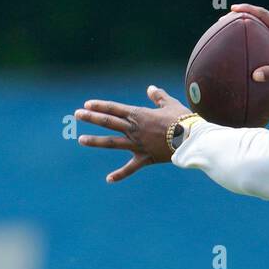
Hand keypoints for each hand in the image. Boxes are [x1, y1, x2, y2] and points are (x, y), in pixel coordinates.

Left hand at [75, 85, 189, 182]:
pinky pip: (131, 168)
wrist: (192, 139)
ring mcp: (138, 145)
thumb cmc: (183, 120)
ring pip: (112, 143)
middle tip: (77, 115)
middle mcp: (134, 129)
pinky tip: (109, 179)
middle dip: (91, 118)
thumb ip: (158, 97)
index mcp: (139, 115)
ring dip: (96, 141)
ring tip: (81, 140)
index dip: (100, 105)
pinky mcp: (146, 158)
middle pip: (108, 122)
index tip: (87, 104)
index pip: (115, 108)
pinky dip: (120, 174)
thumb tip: (150, 88)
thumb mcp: (170, 104)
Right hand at [230, 3, 268, 91]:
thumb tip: (254, 75)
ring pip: (262, 25)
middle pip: (260, 16)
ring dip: (247, 24)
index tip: (233, 9)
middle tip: (226, 18)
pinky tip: (244, 43)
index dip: (247, 9)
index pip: (263, 14)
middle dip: (243, 15)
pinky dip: (253, 35)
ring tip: (232, 27)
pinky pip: (264, 35)